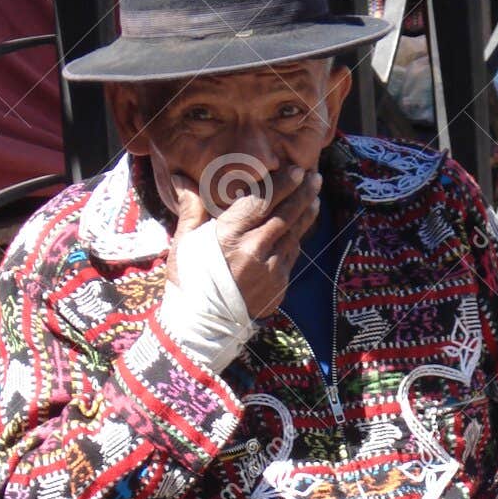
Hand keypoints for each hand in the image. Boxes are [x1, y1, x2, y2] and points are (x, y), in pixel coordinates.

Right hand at [167, 163, 320, 319]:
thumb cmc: (187, 282)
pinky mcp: (278, 287)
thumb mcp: (184, 243)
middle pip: (285, 215)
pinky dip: (294, 242)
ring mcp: (270, 270)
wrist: (200, 328)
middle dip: (302, 194)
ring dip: (304, 216)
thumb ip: (191, 209)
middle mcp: (254, 250)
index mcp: (229, 235)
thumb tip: (182, 179)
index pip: (263, 201)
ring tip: (313, 200)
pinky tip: (297, 233)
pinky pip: (290, 258)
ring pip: (293, 236)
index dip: (283, 184)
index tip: (298, 170)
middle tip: (315, 177)